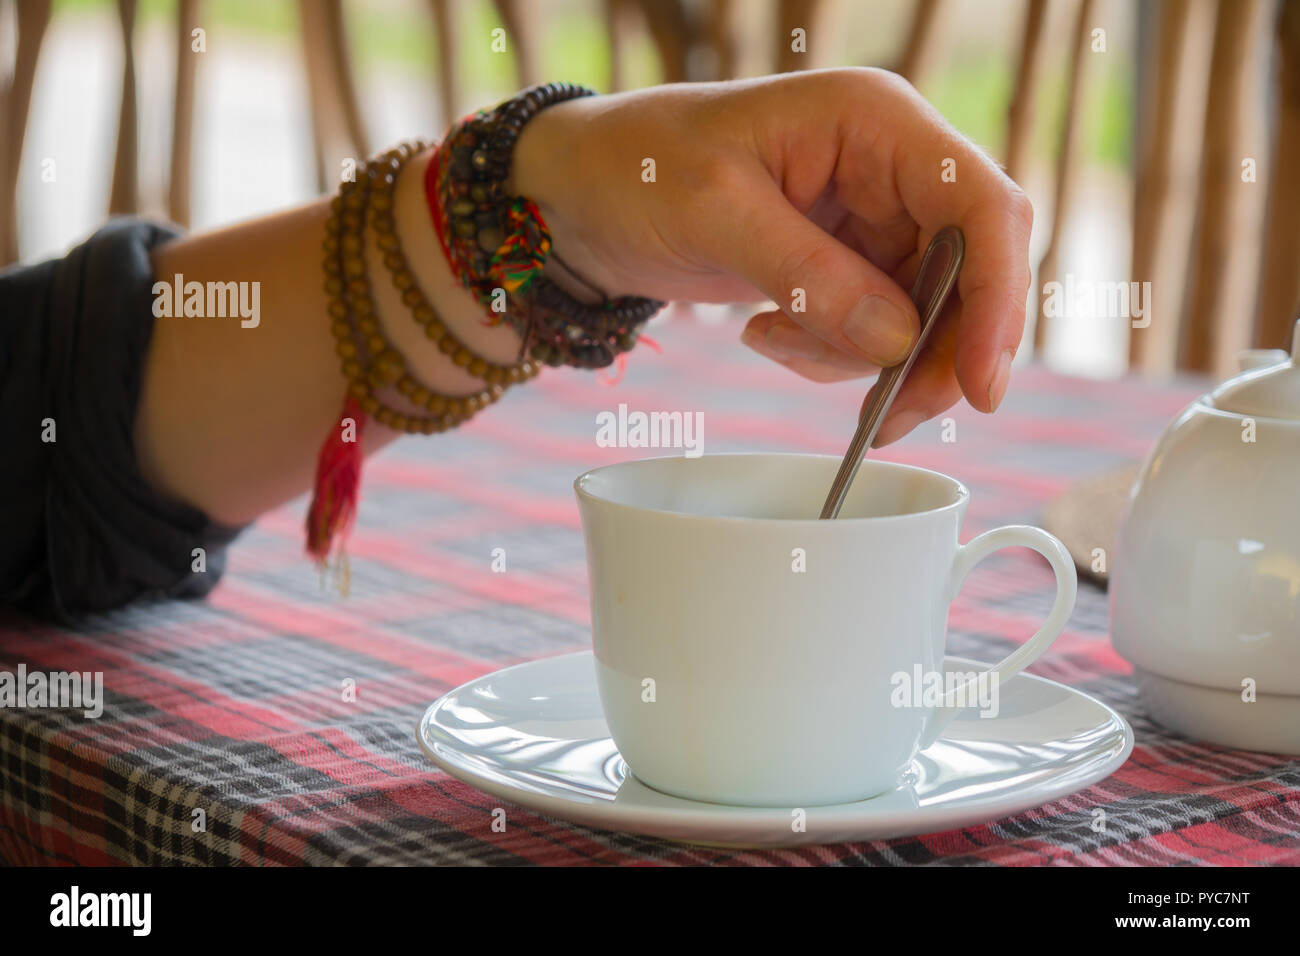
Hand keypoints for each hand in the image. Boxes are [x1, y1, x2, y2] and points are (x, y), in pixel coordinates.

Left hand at [510, 68, 1032, 445]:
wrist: (585, 195)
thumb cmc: (637, 169)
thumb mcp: (714, 214)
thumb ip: (810, 276)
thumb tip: (899, 342)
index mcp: (875, 122)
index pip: (983, 206)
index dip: (1001, 297)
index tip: (982, 383)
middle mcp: (891, 166)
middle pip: (973, 273)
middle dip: (935, 352)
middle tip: (883, 417)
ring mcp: (873, 218)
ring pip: (927, 315)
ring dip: (867, 360)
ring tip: (773, 342)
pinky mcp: (848, 264)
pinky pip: (876, 331)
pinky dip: (832, 355)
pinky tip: (765, 333)